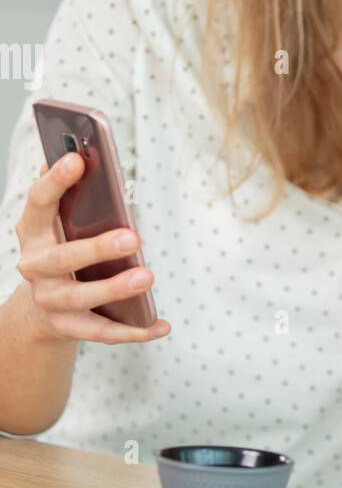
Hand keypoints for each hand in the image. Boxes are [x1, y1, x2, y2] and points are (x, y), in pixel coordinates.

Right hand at [14, 153, 170, 344]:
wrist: (42, 309)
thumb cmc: (62, 249)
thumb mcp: (59, 222)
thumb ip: (69, 195)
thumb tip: (80, 155)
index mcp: (32, 231)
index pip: (38, 202)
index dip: (55, 181)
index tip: (77, 159)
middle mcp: (34, 267)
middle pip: (63, 257)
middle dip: (97, 247)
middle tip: (133, 236)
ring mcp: (49, 300)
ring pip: (81, 297)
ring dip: (115, 289)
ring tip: (147, 277)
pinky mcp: (67, 328)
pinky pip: (103, 332)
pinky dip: (134, 331)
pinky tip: (162, 325)